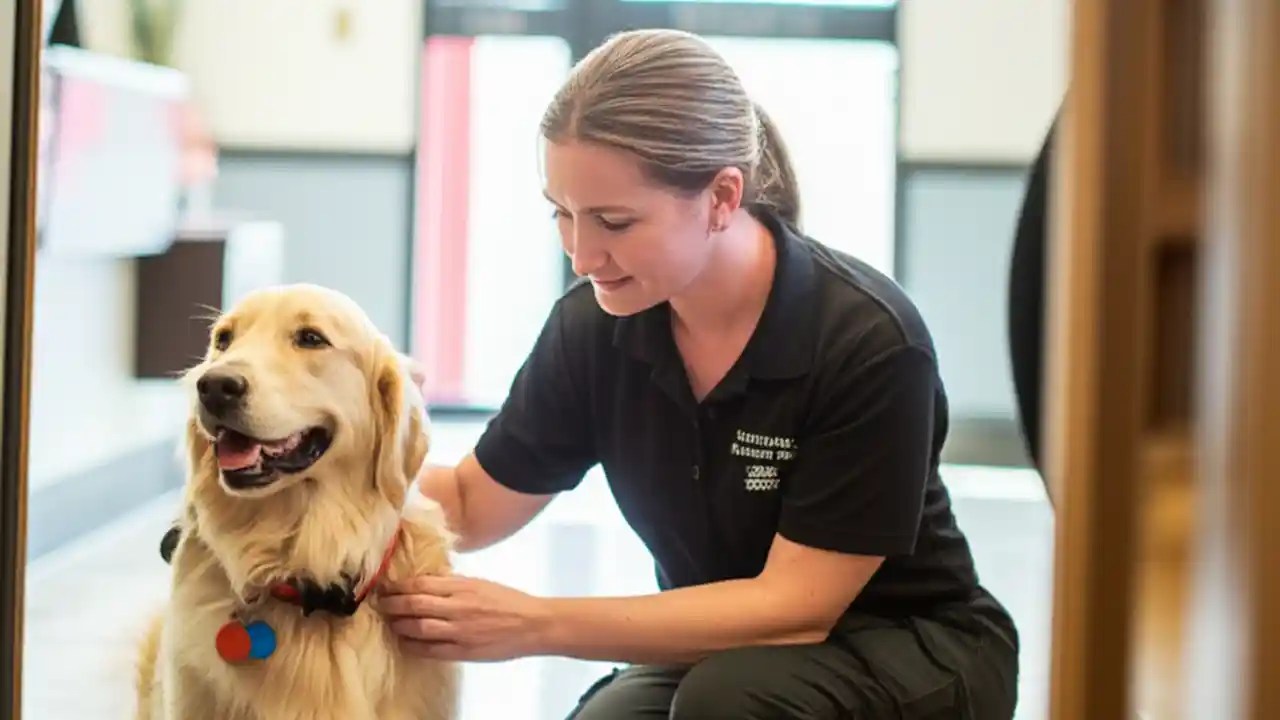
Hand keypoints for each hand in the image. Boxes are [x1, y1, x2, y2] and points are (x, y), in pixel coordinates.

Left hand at [377, 575, 553, 661]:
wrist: (533, 624)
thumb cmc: (509, 601)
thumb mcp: (481, 583)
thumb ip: (455, 584)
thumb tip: (428, 582)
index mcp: (463, 587)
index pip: (422, 584)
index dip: (400, 586)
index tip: (388, 587)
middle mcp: (458, 607)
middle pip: (415, 605)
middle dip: (393, 605)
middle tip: (381, 604)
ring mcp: (459, 631)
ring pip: (419, 628)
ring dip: (400, 625)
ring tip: (390, 623)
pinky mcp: (464, 651)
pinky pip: (432, 650)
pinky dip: (415, 646)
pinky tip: (406, 642)